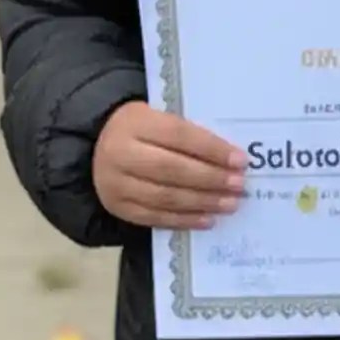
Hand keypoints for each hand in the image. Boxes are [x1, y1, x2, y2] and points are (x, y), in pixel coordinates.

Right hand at [93, 101, 246, 229]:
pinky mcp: (117, 207)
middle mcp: (120, 152)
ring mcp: (116, 183)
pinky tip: (207, 219)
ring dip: (202, 202)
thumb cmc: (143, 132)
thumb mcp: (159, 119)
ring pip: (165, 196)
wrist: (98, 148)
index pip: (179, 135)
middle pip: (172, 169)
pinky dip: (184, 220)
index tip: (240, 160)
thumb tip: (231, 159)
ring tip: (229, 204)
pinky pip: (154, 217)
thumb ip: (188, 135)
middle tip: (238, 185)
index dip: (212, 149)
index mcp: (135, 122)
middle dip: (210, 179)